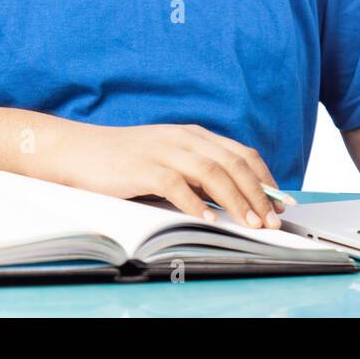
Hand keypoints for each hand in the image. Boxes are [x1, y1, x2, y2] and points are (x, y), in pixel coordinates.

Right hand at [59, 123, 285, 228]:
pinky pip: (177, 185)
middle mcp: (184, 138)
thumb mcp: (169, 159)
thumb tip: (233, 199)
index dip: (264, 179)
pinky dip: (195, 203)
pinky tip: (207, 219)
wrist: (80, 151)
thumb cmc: (126, 161)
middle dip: (257, 194)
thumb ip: (197, 173)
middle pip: (233, 164)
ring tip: (249, 223)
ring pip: (212, 173)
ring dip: (235, 200)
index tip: (279, 204)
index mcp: (194, 135)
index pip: (241, 154)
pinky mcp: (143, 167)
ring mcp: (164, 150)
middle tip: (270, 220)